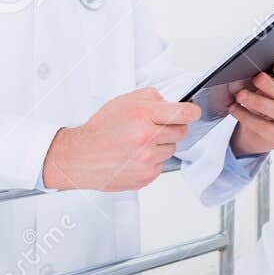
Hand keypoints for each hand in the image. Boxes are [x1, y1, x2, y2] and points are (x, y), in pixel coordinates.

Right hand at [42, 87, 199, 190]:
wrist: (80, 156)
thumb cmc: (101, 129)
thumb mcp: (124, 101)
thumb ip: (152, 98)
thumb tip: (172, 103)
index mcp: (143, 115)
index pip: (184, 113)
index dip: (192, 111)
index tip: (193, 112)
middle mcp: (147, 137)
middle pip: (181, 132)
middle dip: (171, 128)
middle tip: (152, 128)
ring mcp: (147, 159)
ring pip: (171, 149)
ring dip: (160, 145)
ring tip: (138, 143)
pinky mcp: (146, 176)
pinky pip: (161, 165)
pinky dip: (152, 161)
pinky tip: (135, 156)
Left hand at [229, 60, 273, 157]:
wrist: (258, 134)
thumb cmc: (262, 107)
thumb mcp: (263, 92)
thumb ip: (258, 82)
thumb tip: (240, 77)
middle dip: (270, 85)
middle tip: (256, 78)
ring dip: (257, 101)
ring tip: (240, 95)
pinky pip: (264, 126)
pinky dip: (246, 116)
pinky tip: (235, 108)